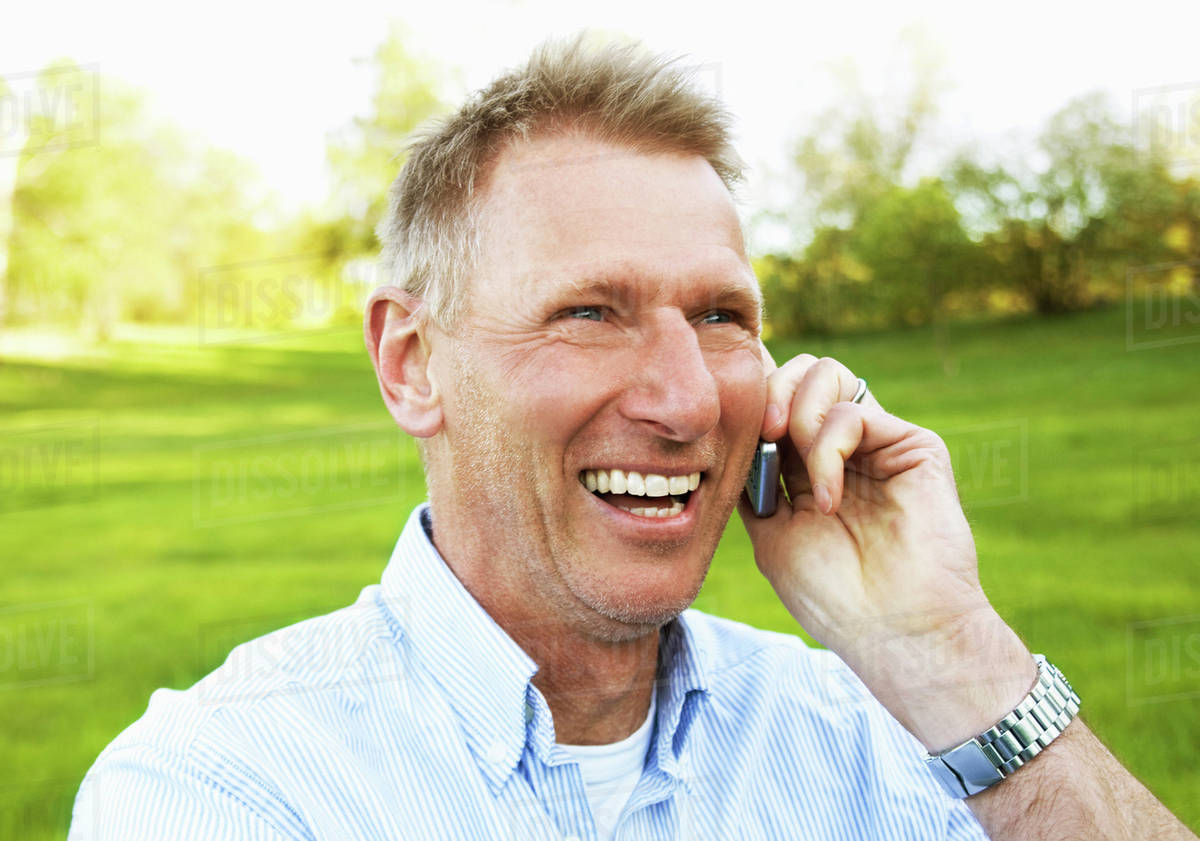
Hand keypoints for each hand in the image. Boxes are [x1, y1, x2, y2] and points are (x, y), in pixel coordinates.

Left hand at [739, 352, 1033, 750]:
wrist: (893, 631)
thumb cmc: (831, 595)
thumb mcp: (769, 531)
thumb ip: (753, 477)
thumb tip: (731, 428)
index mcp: (806, 464)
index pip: (775, 399)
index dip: (750, 397)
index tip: (730, 423)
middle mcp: (843, 446)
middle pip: (801, 371)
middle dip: (771, 389)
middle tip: (763, 431)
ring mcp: (878, 442)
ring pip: (829, 374)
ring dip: (799, 413)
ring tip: (799, 470)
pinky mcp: (913, 446)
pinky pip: (855, 413)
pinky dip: (827, 449)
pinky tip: (829, 500)